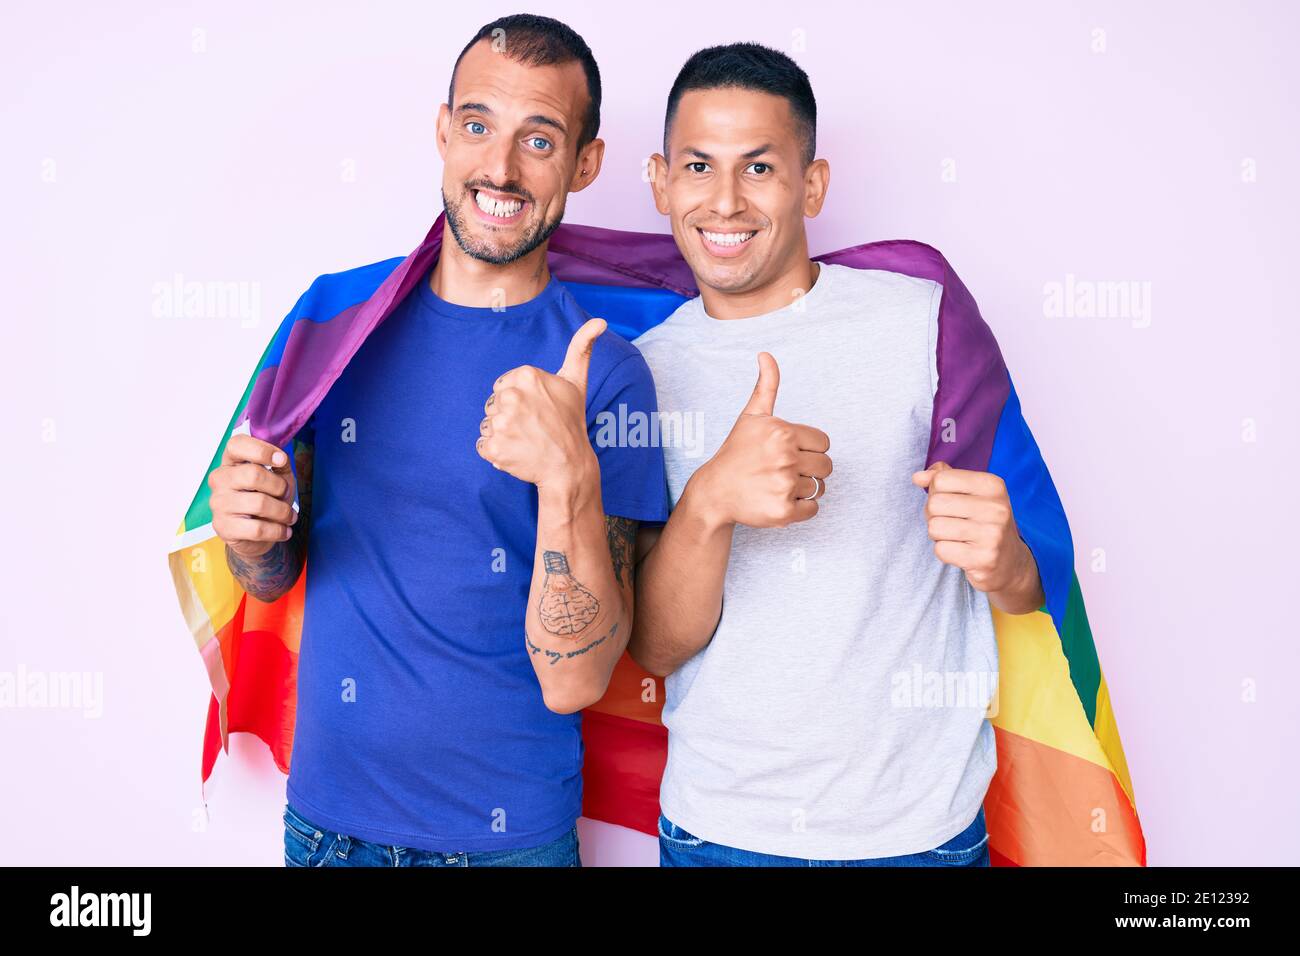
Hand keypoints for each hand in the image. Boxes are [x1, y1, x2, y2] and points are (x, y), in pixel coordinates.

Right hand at [208, 433, 297, 557]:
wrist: (256, 535)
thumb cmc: (268, 500)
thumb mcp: (279, 477)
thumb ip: (280, 465)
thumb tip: (280, 459)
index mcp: (231, 462)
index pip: (236, 445)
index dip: (261, 450)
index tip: (281, 460)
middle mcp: (220, 479)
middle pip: (253, 474)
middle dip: (279, 487)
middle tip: (285, 496)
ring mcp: (219, 503)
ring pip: (259, 503)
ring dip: (283, 512)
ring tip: (288, 516)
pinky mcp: (223, 527)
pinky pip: (257, 528)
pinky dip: (277, 531)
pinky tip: (283, 531)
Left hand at [477, 318, 605, 489]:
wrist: (569, 467)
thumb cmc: (571, 423)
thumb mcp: (576, 382)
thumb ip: (581, 348)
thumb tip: (600, 321)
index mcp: (527, 375)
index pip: (503, 386)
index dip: (519, 400)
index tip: (538, 411)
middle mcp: (512, 396)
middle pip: (493, 404)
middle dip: (508, 416)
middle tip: (533, 428)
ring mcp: (502, 423)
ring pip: (487, 424)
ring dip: (502, 435)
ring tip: (526, 441)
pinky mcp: (494, 448)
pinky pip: (482, 446)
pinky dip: (496, 453)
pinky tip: (517, 453)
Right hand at [692, 352, 831, 528]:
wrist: (715, 491)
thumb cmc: (737, 452)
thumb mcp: (751, 416)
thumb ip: (766, 385)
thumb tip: (765, 354)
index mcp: (783, 432)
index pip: (824, 443)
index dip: (808, 449)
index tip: (787, 453)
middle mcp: (785, 458)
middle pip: (826, 467)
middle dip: (809, 470)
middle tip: (782, 471)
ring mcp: (784, 486)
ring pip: (819, 488)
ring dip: (803, 490)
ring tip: (777, 485)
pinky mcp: (783, 512)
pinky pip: (813, 509)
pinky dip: (800, 509)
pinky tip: (778, 501)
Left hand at [911, 461, 1034, 594]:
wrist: (1010, 562)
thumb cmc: (983, 522)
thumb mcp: (970, 493)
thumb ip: (943, 478)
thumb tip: (918, 477)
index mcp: (993, 485)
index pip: (941, 479)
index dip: (936, 492)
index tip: (952, 503)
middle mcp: (996, 508)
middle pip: (935, 503)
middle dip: (934, 515)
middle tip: (952, 523)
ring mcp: (992, 534)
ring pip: (934, 527)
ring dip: (938, 535)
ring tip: (958, 537)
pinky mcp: (984, 559)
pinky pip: (941, 550)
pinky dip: (945, 552)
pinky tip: (962, 552)